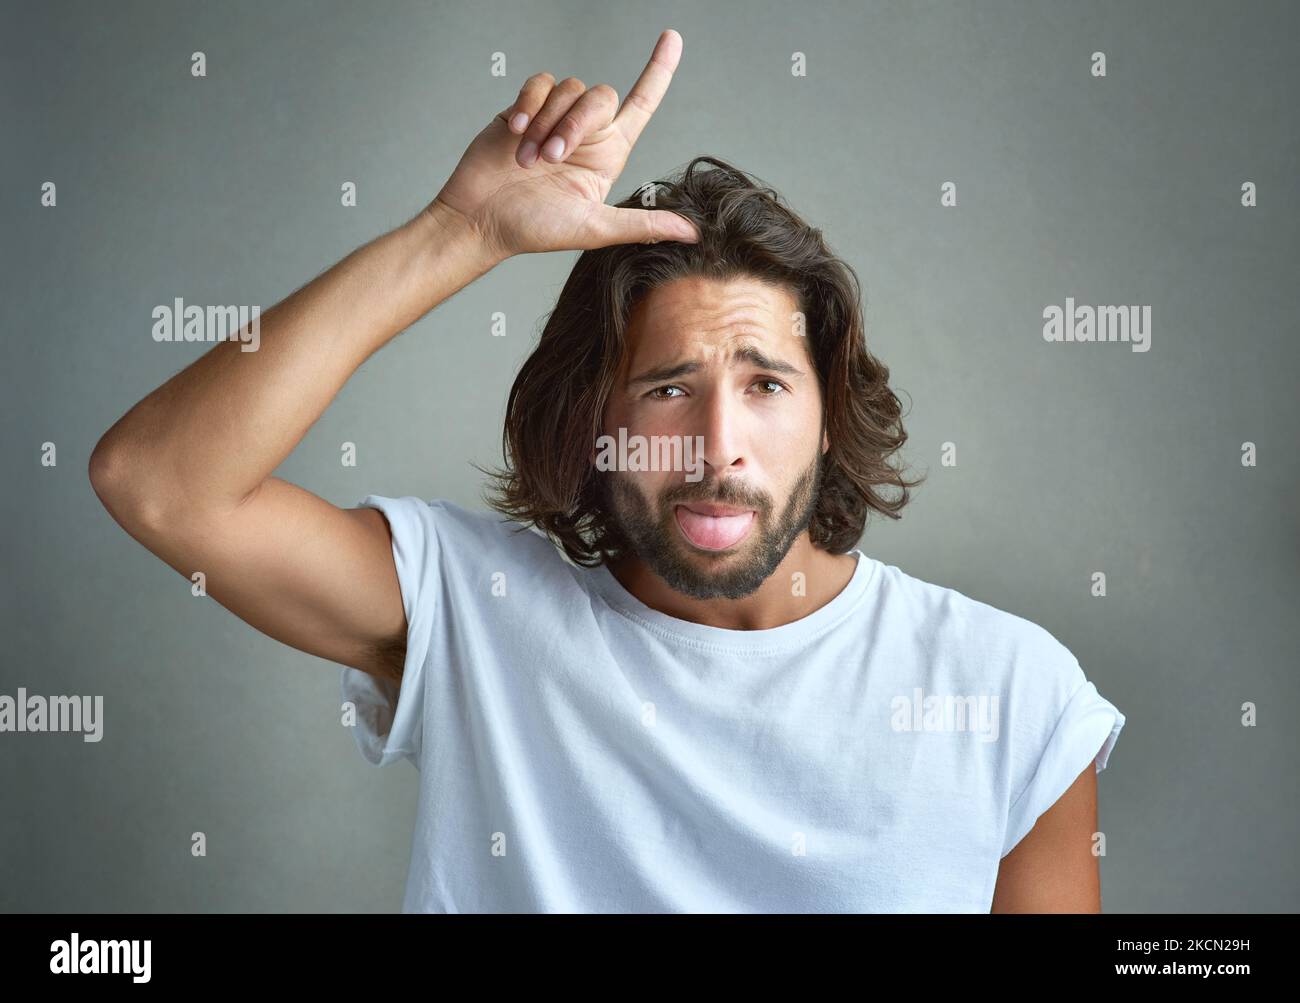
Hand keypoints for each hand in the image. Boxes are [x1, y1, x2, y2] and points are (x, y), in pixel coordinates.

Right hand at [431, 29, 700, 258]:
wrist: (480, 220)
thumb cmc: (534, 228)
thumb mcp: (595, 229)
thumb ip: (642, 224)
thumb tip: (694, 232)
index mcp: (608, 155)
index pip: (642, 105)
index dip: (659, 71)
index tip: (672, 37)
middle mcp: (585, 133)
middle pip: (600, 96)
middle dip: (575, 124)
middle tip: (551, 159)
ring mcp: (554, 119)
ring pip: (568, 89)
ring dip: (547, 124)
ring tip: (526, 160)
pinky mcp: (524, 109)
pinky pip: (538, 85)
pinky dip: (529, 105)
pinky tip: (515, 132)